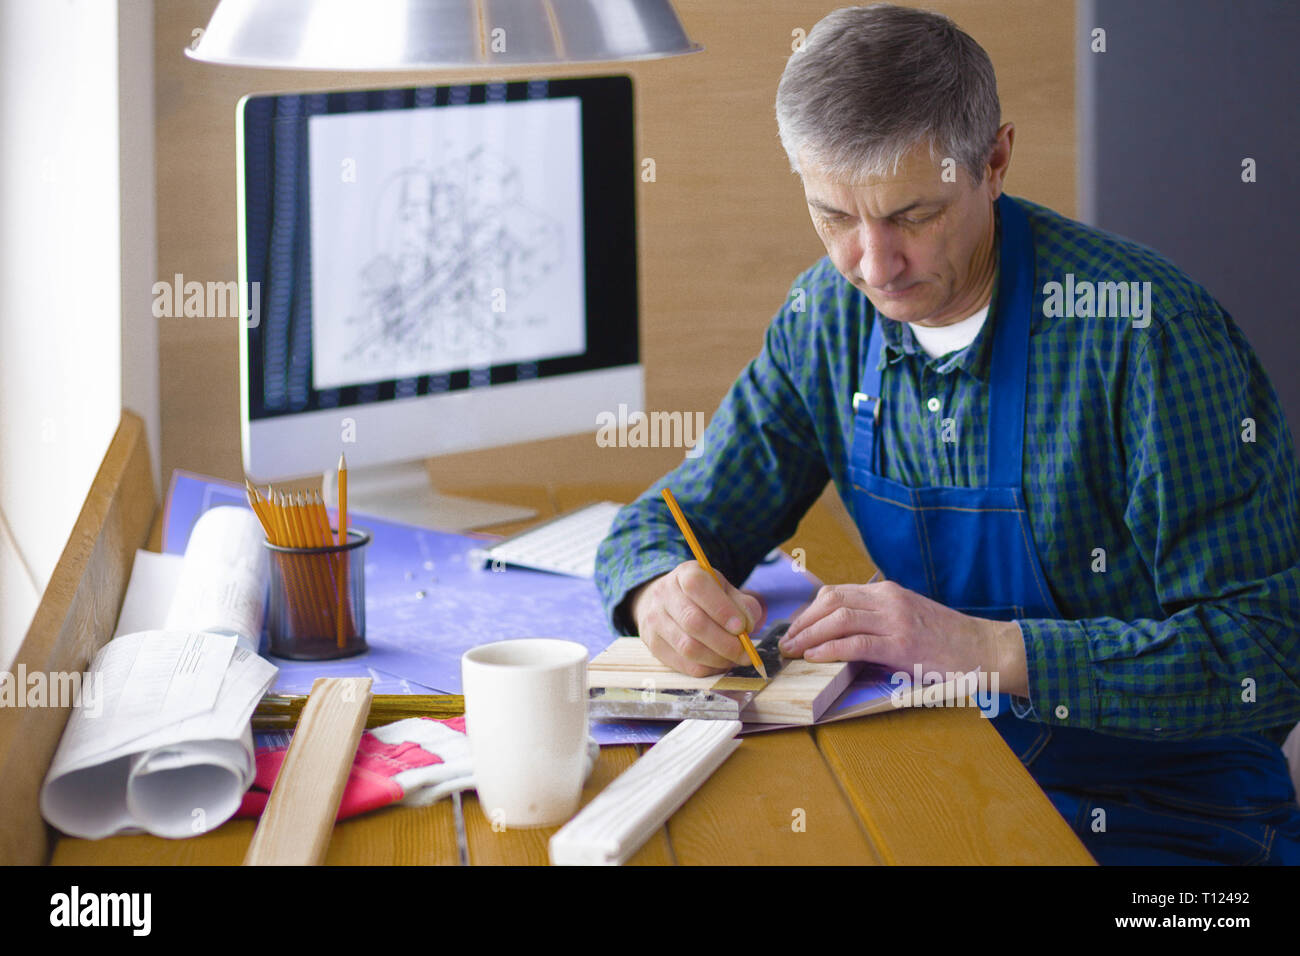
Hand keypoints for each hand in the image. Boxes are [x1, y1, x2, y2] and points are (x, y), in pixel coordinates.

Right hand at [629, 561, 765, 676]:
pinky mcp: (653, 645)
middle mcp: (664, 594)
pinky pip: (684, 665)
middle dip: (724, 642)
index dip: (721, 609)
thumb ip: (742, 604)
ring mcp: (654, 620)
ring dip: (717, 658)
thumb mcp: (724, 590)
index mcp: (685, 574)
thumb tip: (747, 626)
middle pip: (693, 622)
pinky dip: (707, 668)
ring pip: (688, 647)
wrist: (666, 602)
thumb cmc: (704, 596)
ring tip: (734, 659)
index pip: (698, 587)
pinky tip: (719, 663)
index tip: (741, 627)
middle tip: (744, 652)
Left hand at [778, 581, 1026, 692]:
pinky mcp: (902, 644)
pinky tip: (815, 657)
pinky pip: (856, 643)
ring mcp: (896, 620)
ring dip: (809, 636)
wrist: (985, 648)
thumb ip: (877, 619)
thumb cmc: (946, 639)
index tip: (795, 629)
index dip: (808, 612)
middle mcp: (888, 600)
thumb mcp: (907, 618)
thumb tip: (838, 633)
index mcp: (888, 592)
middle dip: (802, 623)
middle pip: (831, 602)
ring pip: (839, 619)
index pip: (836, 593)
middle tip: (786, 643)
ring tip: (793, 651)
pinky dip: (830, 649)